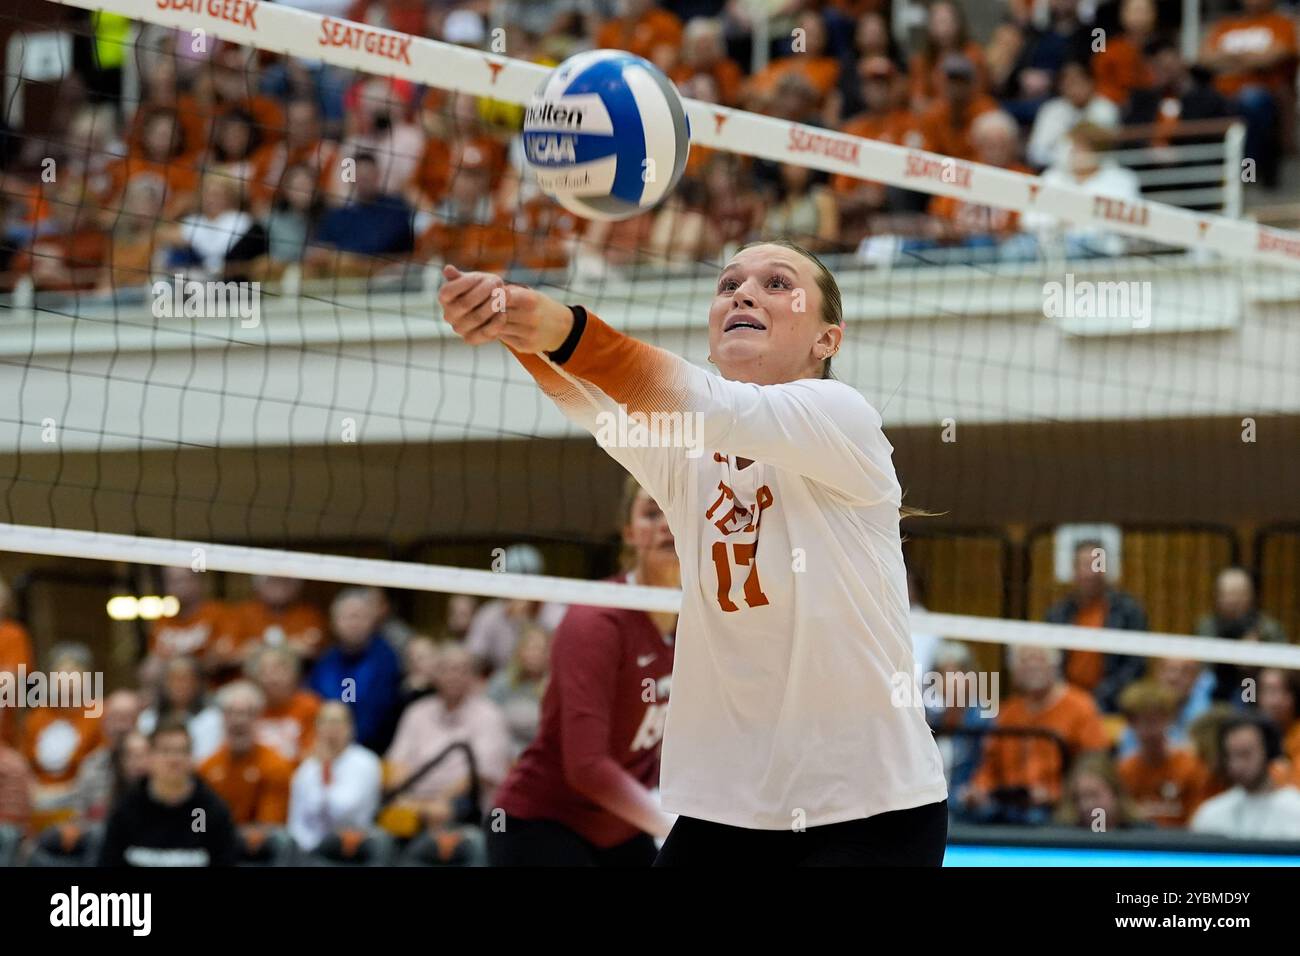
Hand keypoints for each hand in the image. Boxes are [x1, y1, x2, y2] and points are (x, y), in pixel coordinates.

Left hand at [438, 264, 572, 352]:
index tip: (475, 295)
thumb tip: (447, 270)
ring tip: (477, 318)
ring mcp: (528, 332)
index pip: (499, 296)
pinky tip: (491, 329)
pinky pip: (503, 339)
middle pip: (496, 313)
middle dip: (482, 310)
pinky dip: (494, 332)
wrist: (562, 327)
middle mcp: (530, 315)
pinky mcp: (526, 346)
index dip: (485, 296)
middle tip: (468, 309)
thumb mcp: (519, 290)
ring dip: (485, 323)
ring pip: (497, 327)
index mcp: (529, 298)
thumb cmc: (535, 304)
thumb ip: (487, 284)